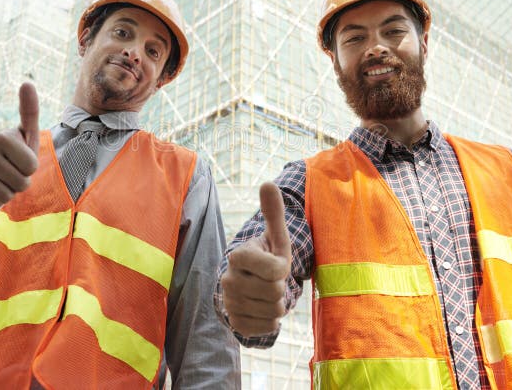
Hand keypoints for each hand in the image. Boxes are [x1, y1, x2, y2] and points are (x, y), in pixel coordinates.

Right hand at [0, 83, 39, 211]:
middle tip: (12, 172)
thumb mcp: (27, 134)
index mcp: (2, 137)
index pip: (31, 166)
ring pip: (8, 195)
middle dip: (22, 182)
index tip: (22, 159)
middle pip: (22, 182)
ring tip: (2, 180)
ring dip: (10, 192)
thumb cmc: (15, 154)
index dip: (31, 168)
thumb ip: (30, 110)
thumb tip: (27, 82)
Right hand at [220, 182, 291, 336]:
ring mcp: (230, 303)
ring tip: (268, 294)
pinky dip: (272, 321)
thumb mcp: (276, 236)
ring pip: (274, 311)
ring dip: (278, 305)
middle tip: (272, 280)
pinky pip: (267, 328)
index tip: (274, 262)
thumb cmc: (267, 257)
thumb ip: (274, 212)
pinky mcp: (235, 323)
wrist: (250, 285)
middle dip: (282, 288)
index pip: (276, 270)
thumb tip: (268, 183)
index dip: (282, 267)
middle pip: (276, 292)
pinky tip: (263, 309)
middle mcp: (228, 280)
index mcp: (238, 256)